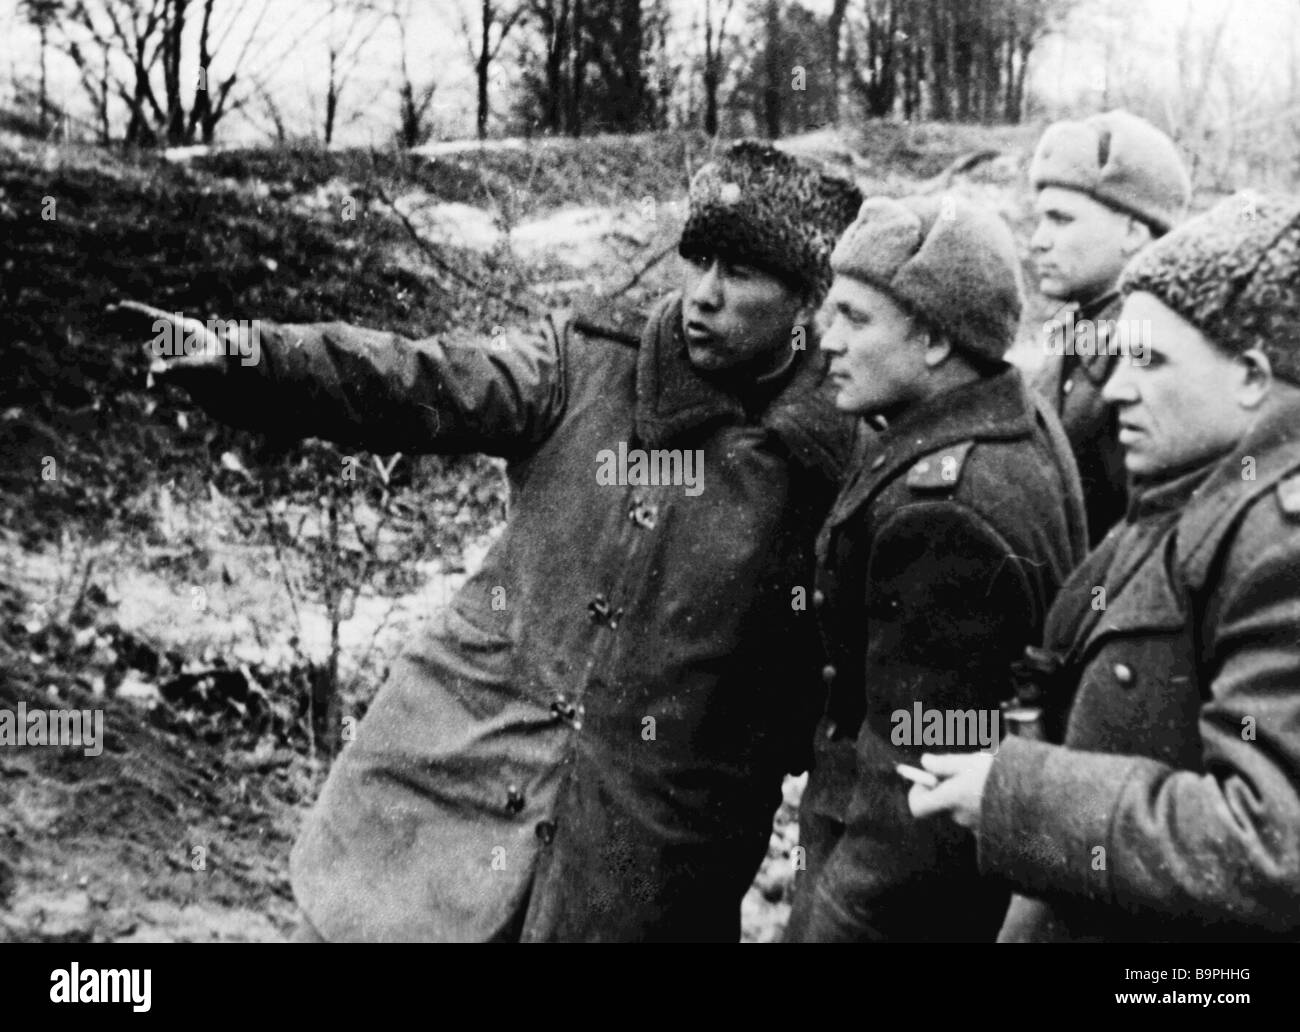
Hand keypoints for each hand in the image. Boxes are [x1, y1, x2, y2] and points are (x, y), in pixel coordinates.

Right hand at [106, 299, 228, 387]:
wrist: (236, 390)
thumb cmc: (224, 373)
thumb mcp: (205, 370)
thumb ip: (180, 369)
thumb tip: (156, 373)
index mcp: (188, 330)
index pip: (157, 319)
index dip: (136, 312)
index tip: (119, 306)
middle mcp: (180, 338)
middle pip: (148, 325)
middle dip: (129, 320)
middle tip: (108, 310)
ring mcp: (177, 351)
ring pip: (152, 353)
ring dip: (153, 362)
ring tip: (162, 379)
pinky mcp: (176, 366)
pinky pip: (158, 367)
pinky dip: (156, 375)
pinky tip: (153, 386)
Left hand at [906, 751, 994, 829]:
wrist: (1037, 797)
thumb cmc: (1001, 774)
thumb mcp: (971, 762)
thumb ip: (945, 763)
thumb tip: (925, 762)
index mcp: (951, 799)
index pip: (918, 808)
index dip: (918, 793)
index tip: (928, 779)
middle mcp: (961, 817)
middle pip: (943, 805)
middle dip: (950, 789)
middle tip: (968, 771)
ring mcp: (976, 827)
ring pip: (964, 809)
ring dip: (969, 796)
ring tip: (990, 780)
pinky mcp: (993, 833)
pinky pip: (981, 818)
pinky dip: (984, 807)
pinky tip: (1000, 794)